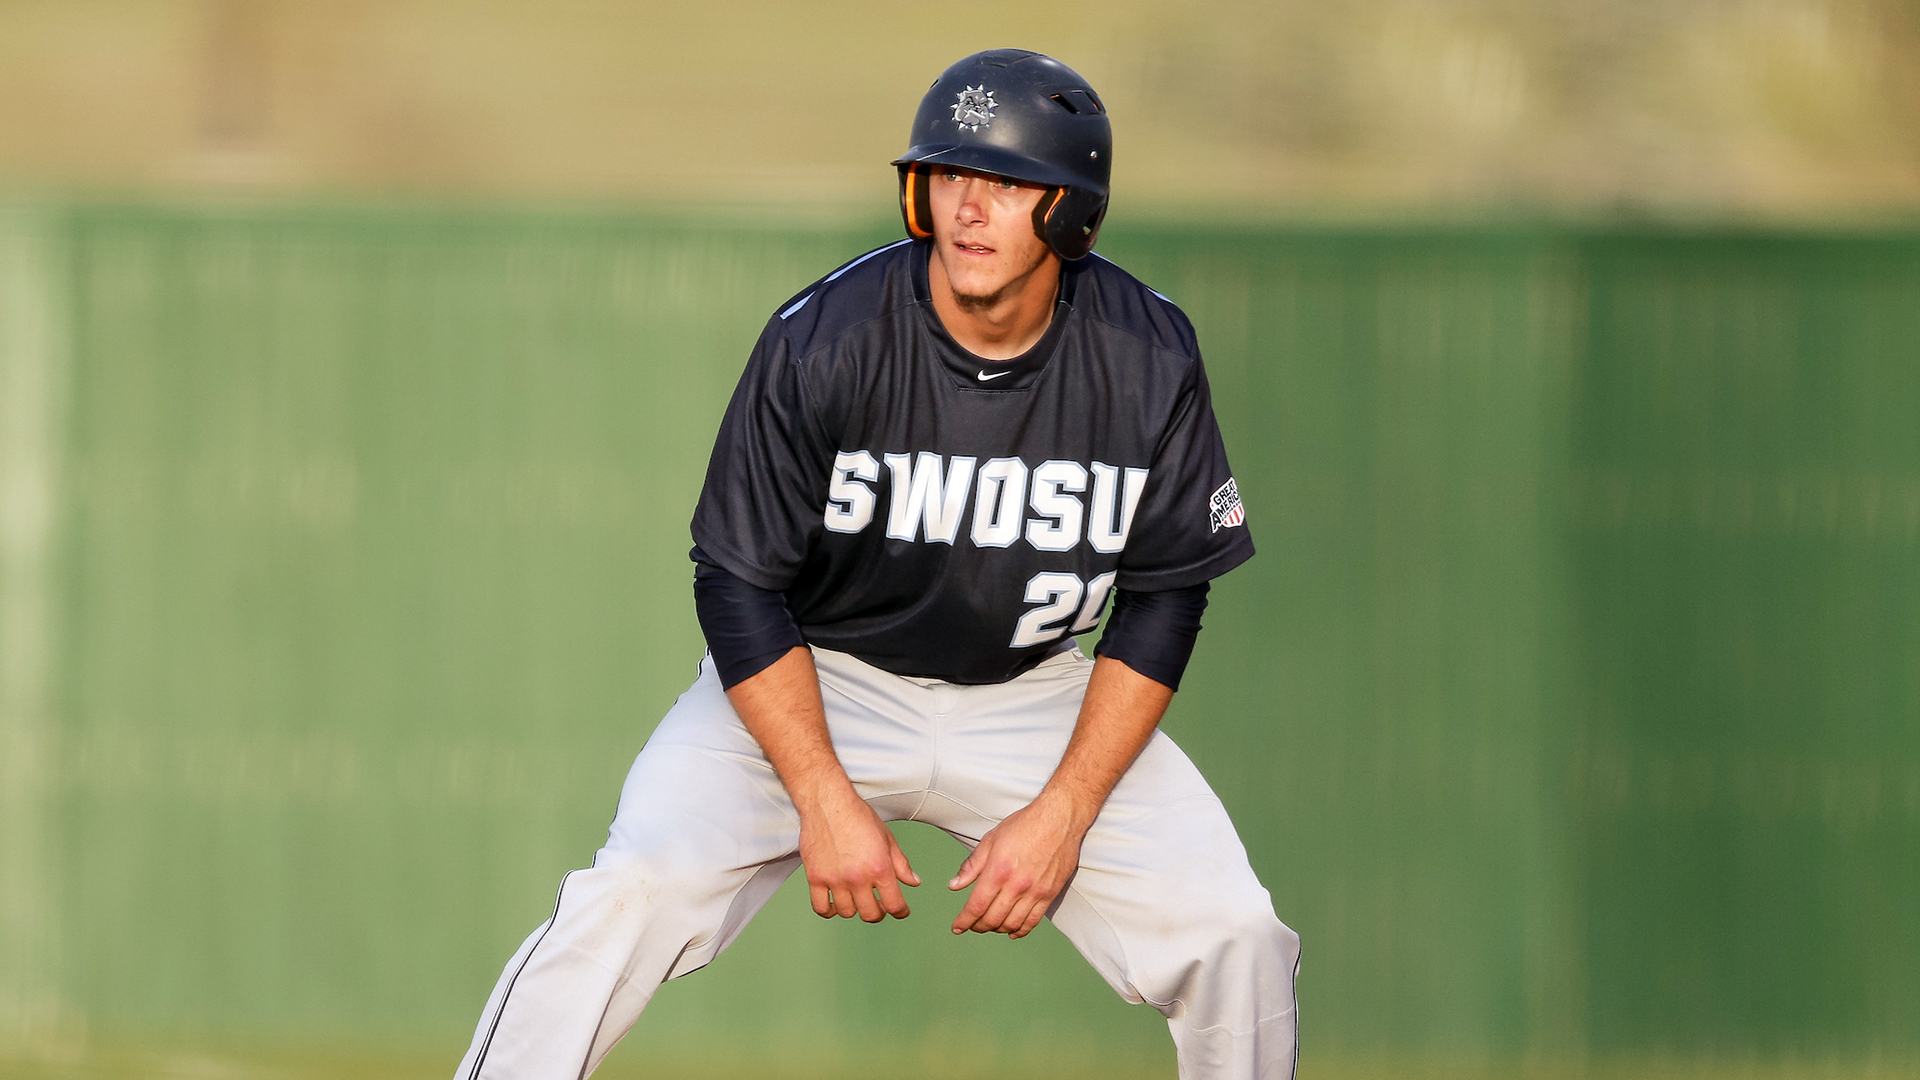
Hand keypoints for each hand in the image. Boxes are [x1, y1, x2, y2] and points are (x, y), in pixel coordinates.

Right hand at [798, 784, 919, 921]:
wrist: (828, 802)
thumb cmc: (857, 816)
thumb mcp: (887, 838)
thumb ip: (901, 864)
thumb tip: (913, 882)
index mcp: (879, 868)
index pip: (895, 904)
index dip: (901, 911)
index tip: (901, 911)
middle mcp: (857, 877)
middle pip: (871, 914)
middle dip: (879, 913)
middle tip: (879, 905)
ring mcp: (835, 880)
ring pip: (847, 913)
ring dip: (855, 909)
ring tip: (856, 898)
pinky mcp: (815, 878)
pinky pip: (821, 908)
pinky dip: (829, 911)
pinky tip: (835, 903)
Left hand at [948, 792, 1087, 938]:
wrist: (1059, 819)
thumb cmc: (1024, 825)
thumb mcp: (991, 839)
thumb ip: (972, 865)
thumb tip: (954, 885)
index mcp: (998, 871)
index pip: (976, 906)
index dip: (964, 921)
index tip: (957, 927)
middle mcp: (1016, 885)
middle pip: (992, 919)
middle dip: (978, 926)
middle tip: (972, 925)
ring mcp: (1035, 892)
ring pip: (1012, 924)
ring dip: (997, 929)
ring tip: (990, 926)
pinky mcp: (1050, 894)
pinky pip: (1033, 921)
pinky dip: (1020, 931)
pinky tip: (1012, 931)